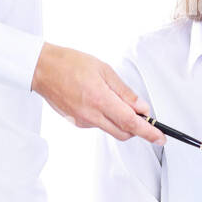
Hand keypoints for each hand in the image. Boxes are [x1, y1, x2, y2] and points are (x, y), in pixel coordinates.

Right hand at [30, 43, 165, 143]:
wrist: (42, 69)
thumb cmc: (69, 64)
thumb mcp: (104, 70)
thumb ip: (124, 92)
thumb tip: (141, 107)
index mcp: (100, 100)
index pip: (130, 122)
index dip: (148, 132)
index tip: (160, 137)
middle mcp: (91, 115)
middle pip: (123, 132)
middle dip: (136, 128)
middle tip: (142, 115)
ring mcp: (82, 121)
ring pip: (111, 128)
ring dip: (120, 120)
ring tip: (113, 97)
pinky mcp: (76, 122)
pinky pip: (98, 124)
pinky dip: (106, 117)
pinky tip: (98, 100)